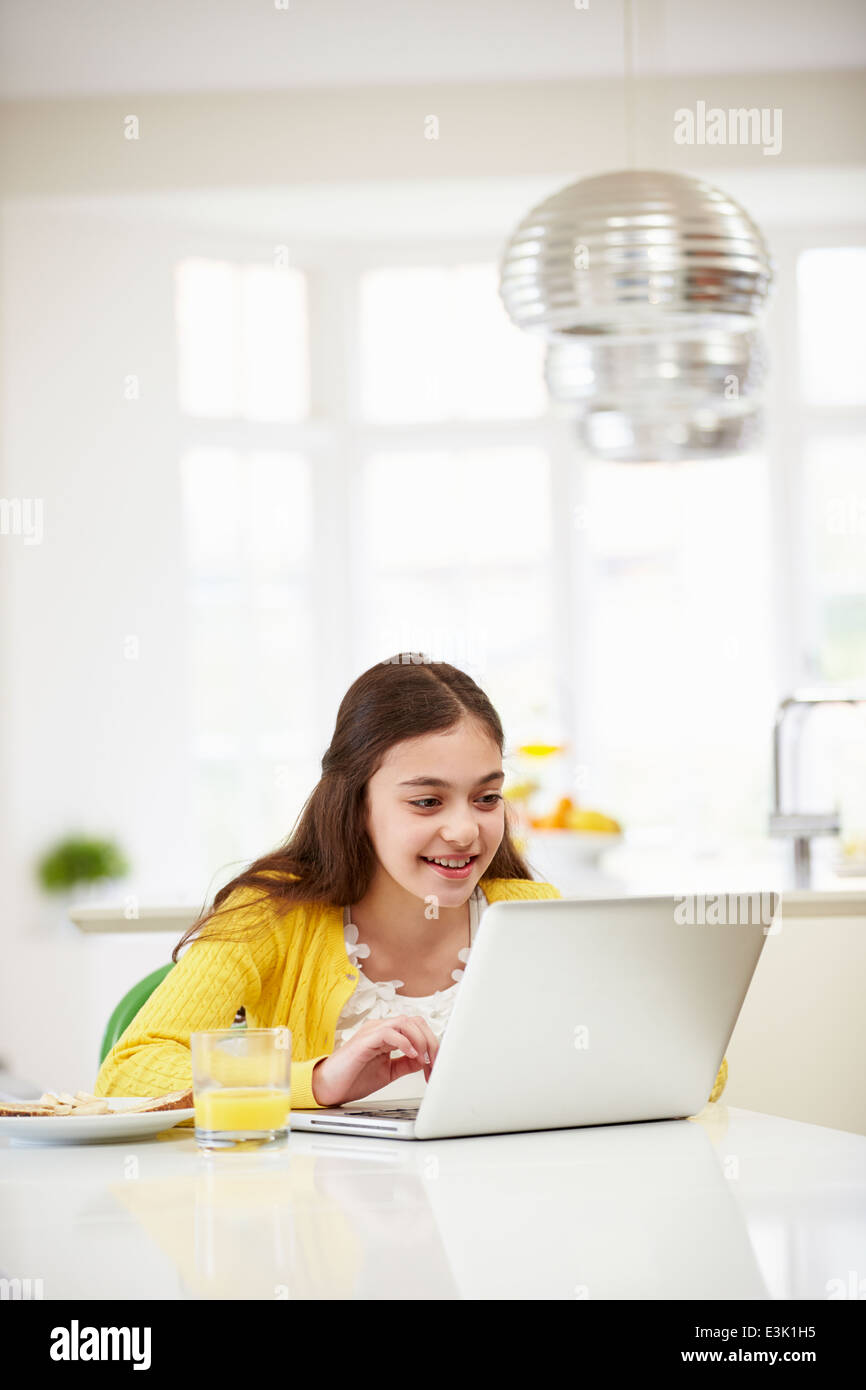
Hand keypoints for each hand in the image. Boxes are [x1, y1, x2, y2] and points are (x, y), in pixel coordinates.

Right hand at [311, 1014, 439, 1105]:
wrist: (328, 1088)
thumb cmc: (352, 1078)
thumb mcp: (388, 1072)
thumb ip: (405, 1064)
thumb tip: (424, 1060)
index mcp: (386, 1034)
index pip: (416, 1027)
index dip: (431, 1043)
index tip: (436, 1065)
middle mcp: (380, 1029)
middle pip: (415, 1021)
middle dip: (430, 1041)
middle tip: (434, 1063)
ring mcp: (372, 1031)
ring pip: (405, 1022)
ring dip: (420, 1041)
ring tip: (423, 1059)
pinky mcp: (365, 1039)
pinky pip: (389, 1032)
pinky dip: (404, 1042)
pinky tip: (410, 1054)